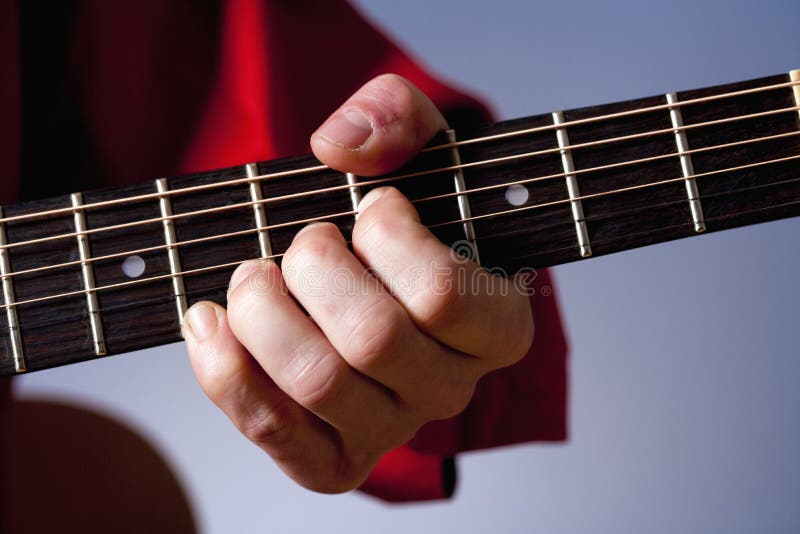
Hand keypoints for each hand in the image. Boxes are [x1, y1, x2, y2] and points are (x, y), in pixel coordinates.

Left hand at [183, 74, 533, 492]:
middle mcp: (450, 388)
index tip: (370, 205)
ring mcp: (391, 430)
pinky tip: (209, 321)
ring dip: (263, 312)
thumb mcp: (419, 149)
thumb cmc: (407, 220)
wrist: (376, 281)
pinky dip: (226, 372)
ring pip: (318, 383)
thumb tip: (339, 146)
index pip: (443, 294)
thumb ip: (397, 118)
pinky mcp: (332, 459)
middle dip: (314, 267)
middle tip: (306, 240)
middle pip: (373, 339)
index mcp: (496, 325)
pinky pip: (276, 432)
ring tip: (254, 275)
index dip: (388, 237)